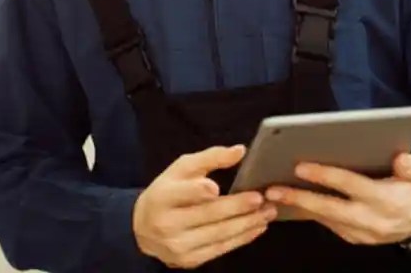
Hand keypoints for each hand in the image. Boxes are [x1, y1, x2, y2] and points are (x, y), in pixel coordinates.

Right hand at [133, 145, 277, 268]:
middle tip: (260, 198)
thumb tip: (239, 151)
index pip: (182, 193)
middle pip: (208, 214)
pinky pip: (221, 248)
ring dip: (247, 223)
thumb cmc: (167, 193)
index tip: (216, 187)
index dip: (197, 191)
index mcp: (162, 197)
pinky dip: (242, 238)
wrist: (143, 228)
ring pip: (220, 234)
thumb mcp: (180, 169)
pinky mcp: (189, 260)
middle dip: (237, 207)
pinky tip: (256, 227)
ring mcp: (178, 245)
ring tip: (267, 212)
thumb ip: (210, 158)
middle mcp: (167, 224)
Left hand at [265, 153, 410, 245]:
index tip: (300, 167)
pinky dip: (310, 212)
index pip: (351, 185)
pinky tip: (292, 200)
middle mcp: (371, 220)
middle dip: (299, 198)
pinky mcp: (355, 238)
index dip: (325, 175)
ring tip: (273, 193)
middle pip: (329, 208)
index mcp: (386, 200)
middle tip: (272, 189)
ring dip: (298, 206)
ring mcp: (361, 233)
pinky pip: (327, 224)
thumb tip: (399, 157)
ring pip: (324, 218)